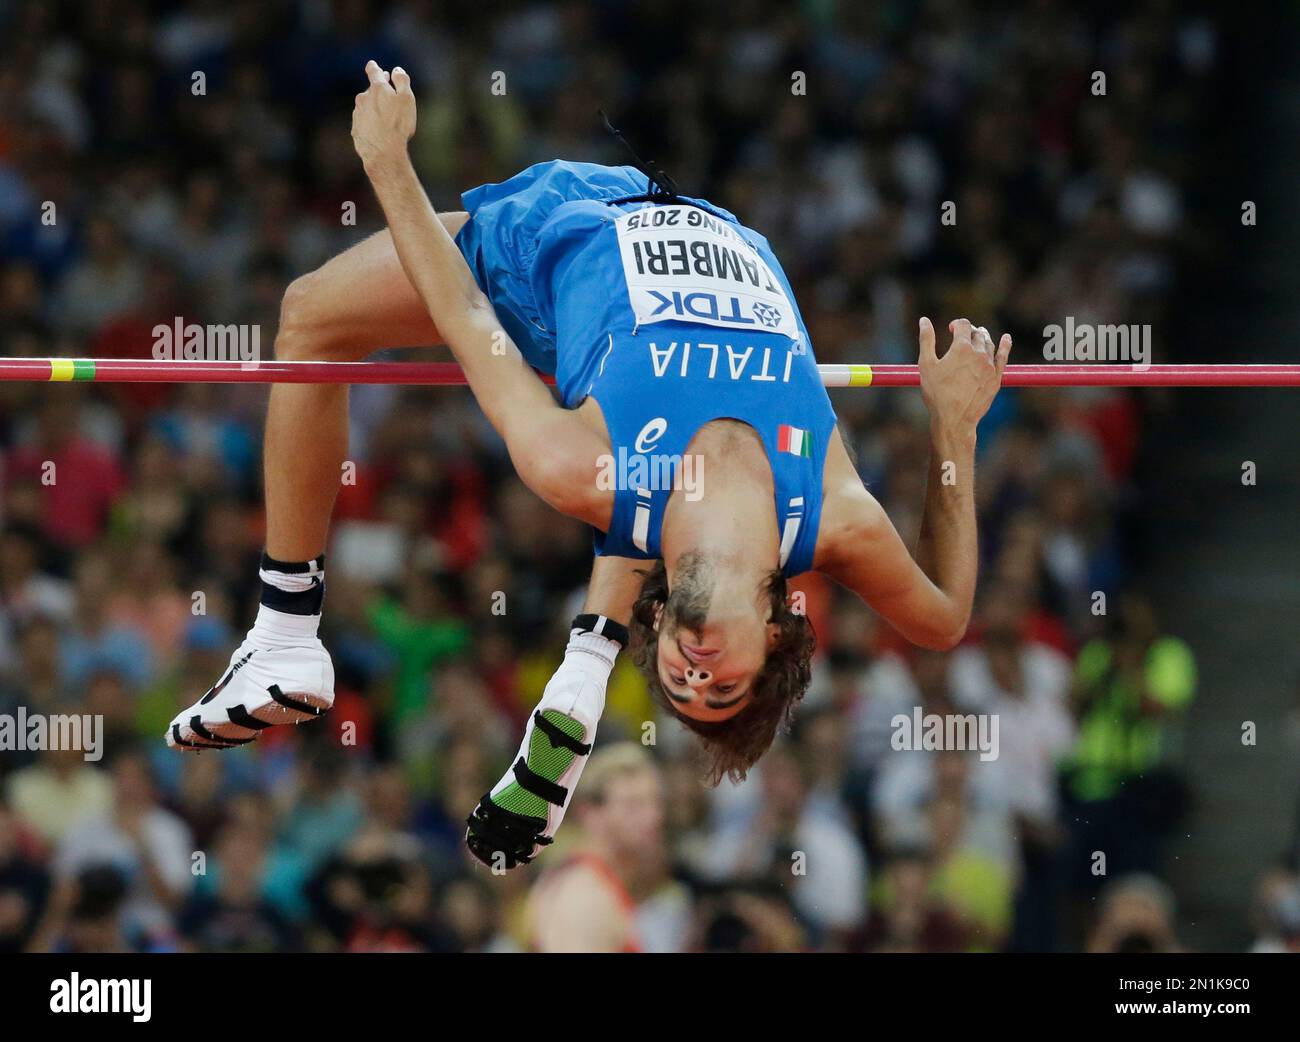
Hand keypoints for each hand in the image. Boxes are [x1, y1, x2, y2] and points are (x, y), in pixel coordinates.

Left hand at [351, 60, 415, 169]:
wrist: (383, 152)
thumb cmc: (398, 125)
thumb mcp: (407, 99)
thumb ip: (402, 81)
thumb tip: (397, 70)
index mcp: (377, 88)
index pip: (373, 71)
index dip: (374, 67)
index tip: (373, 66)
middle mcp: (363, 98)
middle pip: (370, 91)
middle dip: (378, 91)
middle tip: (387, 95)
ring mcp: (358, 114)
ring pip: (366, 107)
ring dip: (373, 108)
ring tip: (385, 119)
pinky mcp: (356, 130)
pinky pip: (364, 122)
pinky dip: (370, 124)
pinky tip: (378, 132)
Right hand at [917, 317, 1010, 436]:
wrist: (954, 419)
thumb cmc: (936, 393)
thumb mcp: (926, 365)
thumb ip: (926, 340)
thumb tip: (924, 320)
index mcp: (961, 347)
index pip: (963, 325)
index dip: (957, 324)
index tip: (951, 329)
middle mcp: (979, 353)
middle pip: (977, 334)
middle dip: (969, 331)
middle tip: (962, 336)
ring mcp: (990, 366)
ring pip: (989, 344)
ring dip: (982, 338)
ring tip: (978, 338)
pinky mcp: (996, 378)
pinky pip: (1003, 357)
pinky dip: (1005, 345)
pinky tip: (1006, 339)